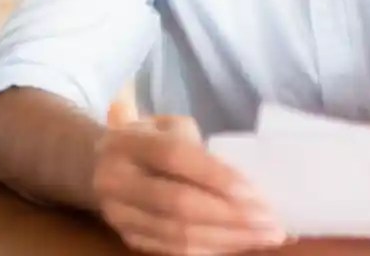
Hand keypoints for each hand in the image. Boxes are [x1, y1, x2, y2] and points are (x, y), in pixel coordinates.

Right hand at [92, 102, 287, 254]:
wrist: (97, 165)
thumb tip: (250, 182)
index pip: (176, 158)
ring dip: (228, 239)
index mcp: (128, 142)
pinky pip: (172, 250)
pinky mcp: (127, 238)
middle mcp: (116, 180)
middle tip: (272, 223)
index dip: (217, 176)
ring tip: (266, 238)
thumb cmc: (151, 140)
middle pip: (179, 204)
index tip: (257, 193)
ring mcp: (119, 214)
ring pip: (177, 234)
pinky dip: (211, 249)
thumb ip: (202, 146)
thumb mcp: (171, 126)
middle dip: (232, 217)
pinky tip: (240, 245)